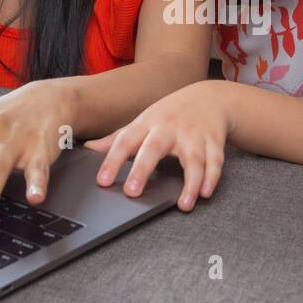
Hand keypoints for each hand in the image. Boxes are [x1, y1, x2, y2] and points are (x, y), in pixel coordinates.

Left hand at [84, 80, 229, 211]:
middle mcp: (169, 128)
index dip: (112, 160)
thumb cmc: (170, 114)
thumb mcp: (144, 121)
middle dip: (143, 169)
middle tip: (132, 192)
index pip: (125, 140)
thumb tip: (88, 148)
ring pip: (193, 158)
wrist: (210, 97)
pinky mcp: (214, 141)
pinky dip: (212, 177)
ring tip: (184, 204)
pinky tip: (205, 194)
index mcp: (147, 123)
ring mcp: (194, 134)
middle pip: (155, 148)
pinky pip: (215, 160)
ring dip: (190, 182)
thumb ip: (118, 138)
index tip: (103, 181)